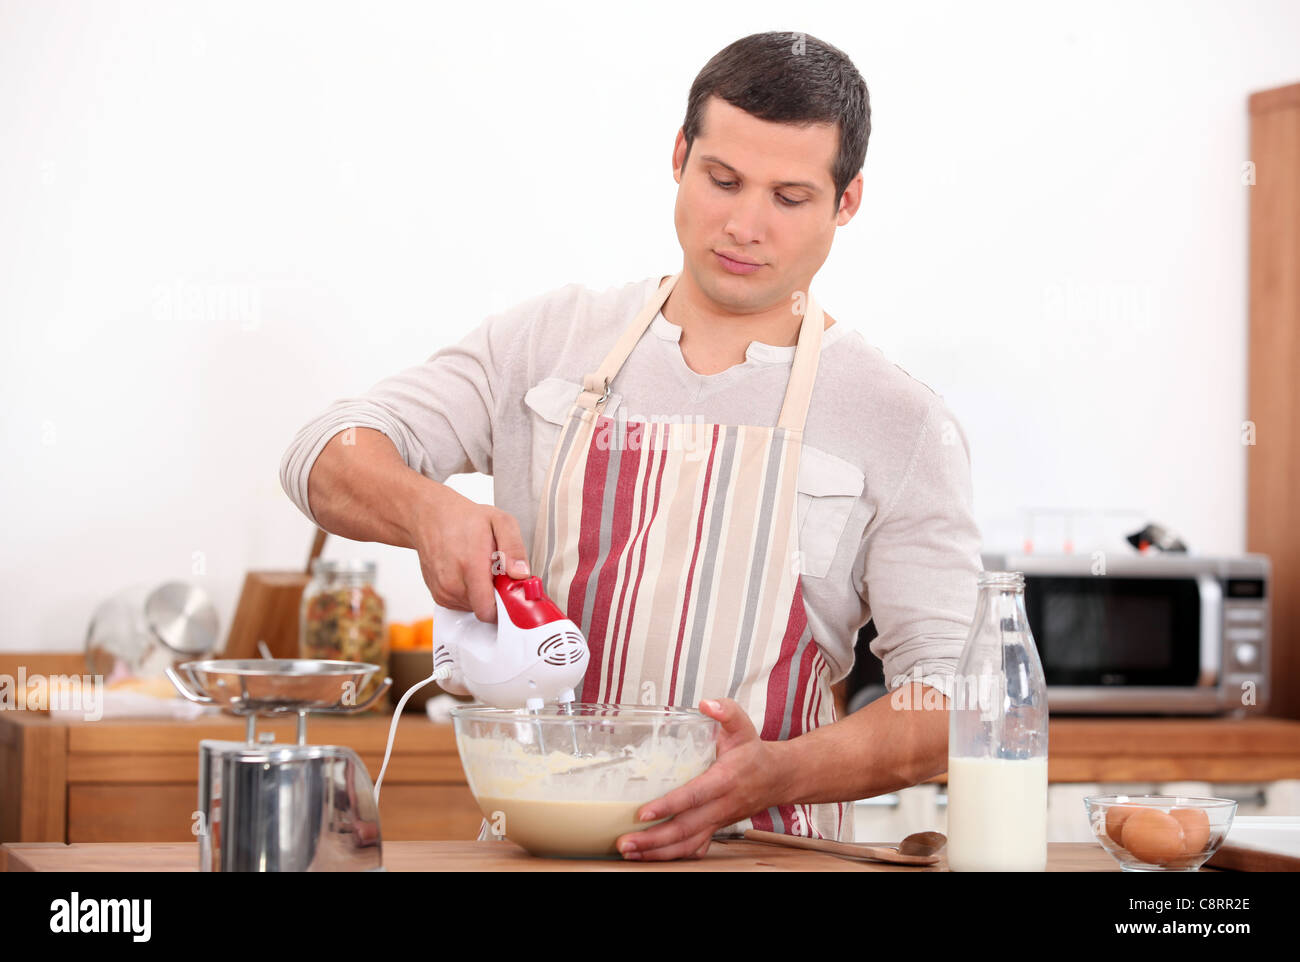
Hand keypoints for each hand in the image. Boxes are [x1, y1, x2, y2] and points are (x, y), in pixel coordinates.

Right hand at [408, 482, 531, 621]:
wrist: (430, 517)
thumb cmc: (464, 519)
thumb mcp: (500, 521)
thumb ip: (514, 548)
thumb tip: (521, 573)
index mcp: (470, 565)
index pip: (489, 610)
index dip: (506, 605)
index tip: (512, 591)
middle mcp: (453, 583)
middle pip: (485, 610)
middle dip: (496, 596)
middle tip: (497, 573)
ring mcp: (443, 591)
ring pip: (475, 608)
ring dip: (483, 594)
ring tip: (480, 569)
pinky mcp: (439, 596)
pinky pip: (463, 604)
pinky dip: (470, 593)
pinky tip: (468, 573)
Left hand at [613, 697, 787, 861]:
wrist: (777, 778)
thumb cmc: (753, 751)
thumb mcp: (743, 725)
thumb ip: (726, 711)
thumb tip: (707, 703)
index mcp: (725, 780)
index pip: (694, 796)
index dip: (668, 806)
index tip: (643, 813)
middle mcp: (721, 806)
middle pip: (685, 829)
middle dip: (654, 839)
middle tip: (625, 842)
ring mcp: (718, 821)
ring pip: (688, 844)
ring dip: (658, 852)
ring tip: (630, 853)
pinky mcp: (715, 828)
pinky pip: (694, 848)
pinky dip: (672, 856)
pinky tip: (650, 857)